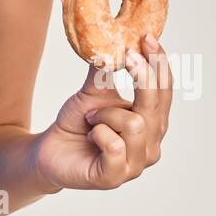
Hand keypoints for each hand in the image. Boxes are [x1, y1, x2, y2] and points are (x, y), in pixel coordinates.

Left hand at [33, 33, 171, 191]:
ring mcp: (136, 164)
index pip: (164, 90)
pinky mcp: (115, 177)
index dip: (159, 64)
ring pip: (134, 124)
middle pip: (156, 105)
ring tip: (91, 118)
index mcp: (152, 122)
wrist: (50, 150)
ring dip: (106, 114)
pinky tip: (90, 134)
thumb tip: (113, 40)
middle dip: (142, 77)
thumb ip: (106, 70)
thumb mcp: (93, 92)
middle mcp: (151, 144)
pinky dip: (99, 133)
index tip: (147, 38)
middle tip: (126, 55)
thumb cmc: (78, 122)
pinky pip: (115, 146)